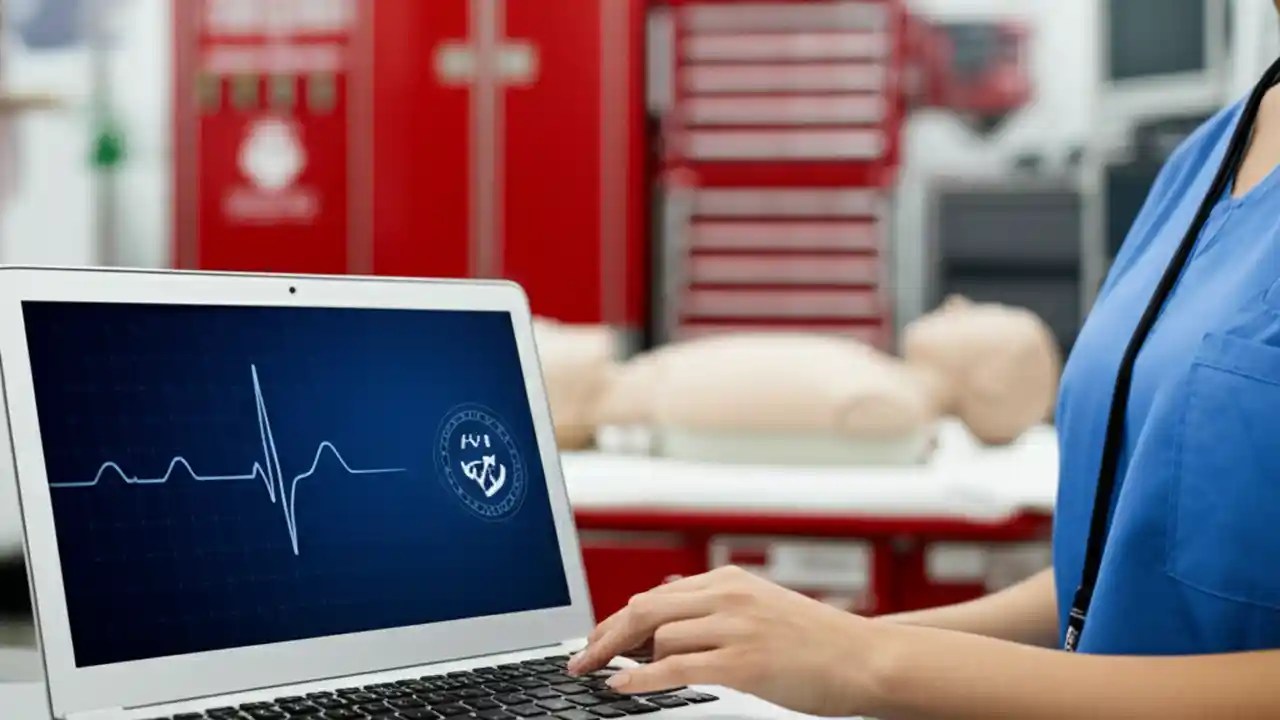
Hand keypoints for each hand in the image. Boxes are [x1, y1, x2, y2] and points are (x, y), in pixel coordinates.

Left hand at [567, 566, 885, 716]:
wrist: (867, 659)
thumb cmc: (818, 641)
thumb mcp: (761, 606)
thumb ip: (714, 604)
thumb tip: (664, 608)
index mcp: (729, 581)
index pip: (655, 596)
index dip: (616, 622)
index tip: (595, 643)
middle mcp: (728, 596)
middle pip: (643, 611)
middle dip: (603, 638)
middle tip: (579, 662)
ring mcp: (735, 628)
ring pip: (657, 638)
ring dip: (629, 661)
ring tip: (611, 678)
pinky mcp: (743, 663)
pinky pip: (676, 668)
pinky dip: (640, 678)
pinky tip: (619, 687)